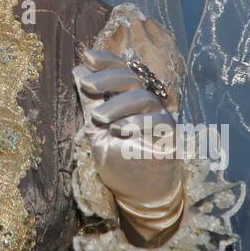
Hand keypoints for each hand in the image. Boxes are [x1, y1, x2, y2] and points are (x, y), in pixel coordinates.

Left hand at [74, 47, 183, 242]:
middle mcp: (146, 103)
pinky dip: (138, 122)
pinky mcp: (170, 136)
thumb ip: (91, 102)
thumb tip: (78, 71)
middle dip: (107, 79)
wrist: (139, 194)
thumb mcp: (97, 129)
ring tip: (98, 117)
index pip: (120, 70)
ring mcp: (159, 118)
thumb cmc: (119, 159)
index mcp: (128, 98)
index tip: (87, 56)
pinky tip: (120, 130)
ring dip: (118, 104)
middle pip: (131, 79)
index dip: (106, 60)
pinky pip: (159, 121)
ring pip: (143, 97)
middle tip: (87, 85)